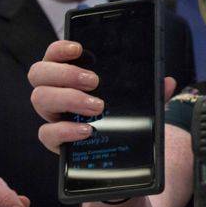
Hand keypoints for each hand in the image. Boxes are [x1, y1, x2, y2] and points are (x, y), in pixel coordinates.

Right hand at [28, 40, 176, 153]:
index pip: (52, 56)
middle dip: (65, 73)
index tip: (79, 48)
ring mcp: (53, 117)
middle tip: (93, 80)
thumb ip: (152, 93)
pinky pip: (45, 133)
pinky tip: (86, 130)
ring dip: (68, 98)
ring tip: (97, 106)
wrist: (123, 158)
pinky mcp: (55, 141)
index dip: (59, 48)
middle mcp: (56, 94)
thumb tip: (167, 82)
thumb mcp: (141, 105)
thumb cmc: (124, 121)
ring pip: (39, 99)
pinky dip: (65, 130)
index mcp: (70, 78)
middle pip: (38, 74)